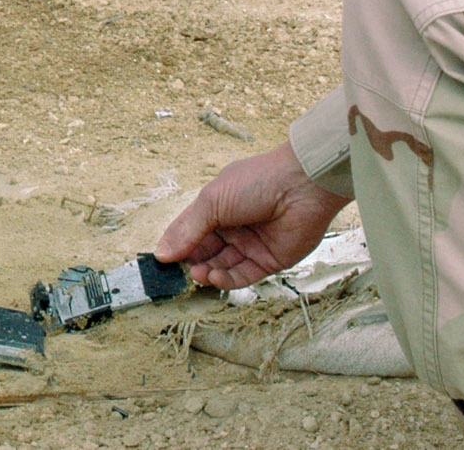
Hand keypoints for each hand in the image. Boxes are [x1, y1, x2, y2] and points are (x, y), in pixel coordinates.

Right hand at [154, 142, 349, 289]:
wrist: (302, 186)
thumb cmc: (255, 183)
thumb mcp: (212, 201)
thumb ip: (187, 230)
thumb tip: (162, 253)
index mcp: (216, 208)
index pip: (190, 232)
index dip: (176, 245)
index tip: (161, 261)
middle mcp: (233, 227)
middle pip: (205, 251)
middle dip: (190, 262)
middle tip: (178, 274)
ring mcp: (251, 245)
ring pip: (222, 265)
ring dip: (207, 272)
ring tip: (197, 274)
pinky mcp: (269, 261)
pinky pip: (244, 275)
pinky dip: (227, 279)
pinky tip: (213, 276)